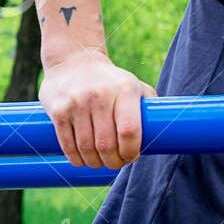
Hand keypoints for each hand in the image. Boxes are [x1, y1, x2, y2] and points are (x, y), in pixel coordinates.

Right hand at [38, 50, 157, 168]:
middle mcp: (100, 96)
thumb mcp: (135, 85)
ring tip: (100, 162)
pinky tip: (82, 160)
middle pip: (106, 145)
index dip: (130, 151)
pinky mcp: (58, 110)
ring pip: (86, 149)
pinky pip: (67, 145)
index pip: (129, 131)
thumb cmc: (111, 81)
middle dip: (113, 162)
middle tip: (115, 164)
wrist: (73, 60)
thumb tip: (165, 135)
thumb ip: (149, 108)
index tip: (131, 157)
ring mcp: (77, 103)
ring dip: (95, 163)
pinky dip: (76, 159)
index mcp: (124, 90)